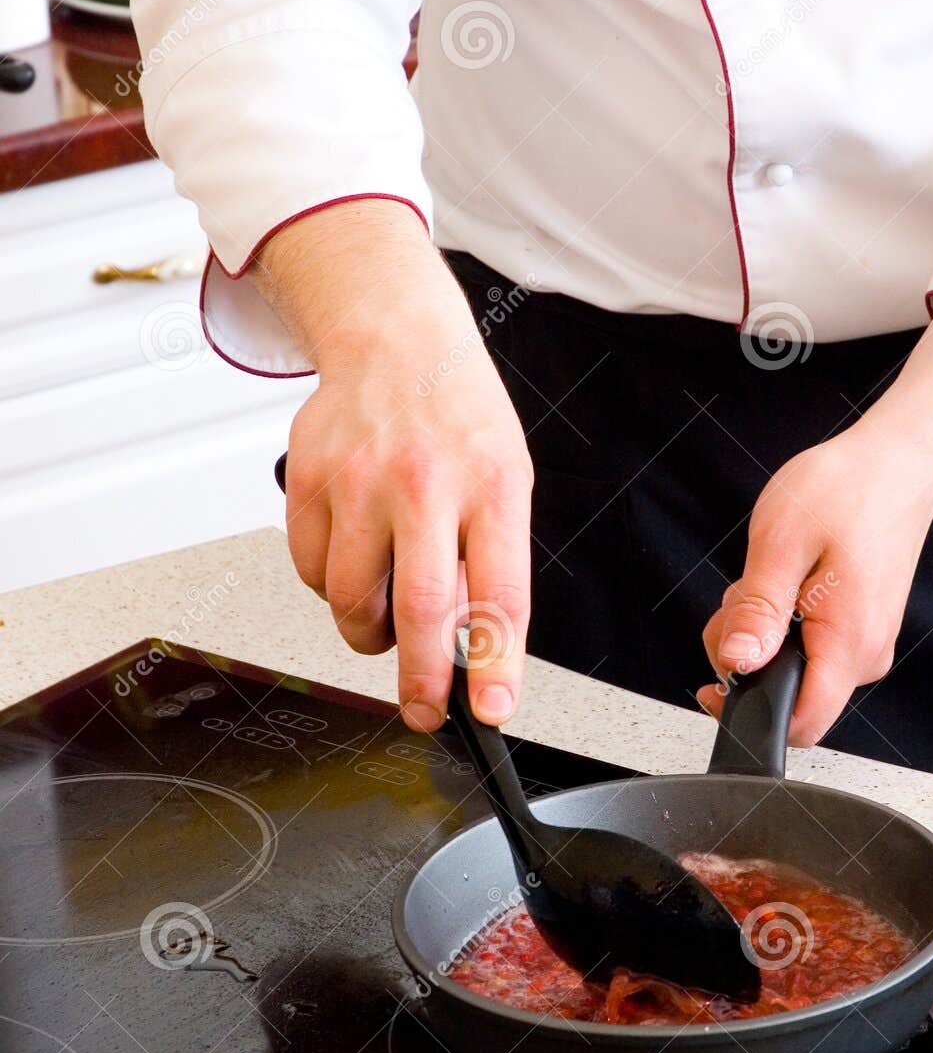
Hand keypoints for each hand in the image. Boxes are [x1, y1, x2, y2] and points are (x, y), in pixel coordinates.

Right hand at [257, 201, 532, 730]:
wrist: (394, 340)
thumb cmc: (458, 417)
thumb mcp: (505, 478)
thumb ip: (491, 559)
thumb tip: (470, 646)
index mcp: (491, 486)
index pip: (499, 595)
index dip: (496, 666)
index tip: (491, 710)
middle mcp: (425, 484)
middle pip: (421, 612)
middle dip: (422, 682)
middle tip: (425, 712)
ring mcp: (359, 482)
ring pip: (355, 602)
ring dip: (371, 631)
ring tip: (389, 612)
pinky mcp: (307, 481)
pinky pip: (313, 572)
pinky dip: (334, 585)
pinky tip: (357, 554)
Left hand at [699, 292, 932, 744]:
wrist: (897, 461)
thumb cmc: (848, 490)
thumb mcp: (782, 544)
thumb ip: (758, 611)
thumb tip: (736, 663)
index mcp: (848, 642)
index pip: (800, 724)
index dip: (749, 716)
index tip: (717, 680)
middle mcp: (865, 654)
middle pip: (789, 698)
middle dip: (746, 660)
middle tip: (742, 601)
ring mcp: (866, 643)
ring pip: (796, 673)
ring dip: (763, 637)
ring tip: (768, 580)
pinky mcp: (861, 629)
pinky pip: (811, 650)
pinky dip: (783, 626)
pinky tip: (786, 584)